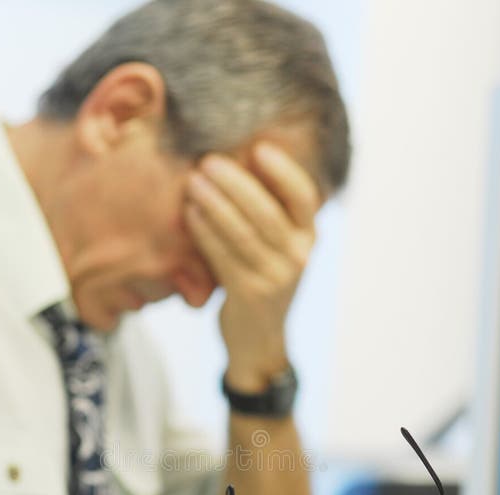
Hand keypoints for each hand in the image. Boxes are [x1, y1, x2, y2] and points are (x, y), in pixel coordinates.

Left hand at [185, 142, 320, 390]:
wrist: (258, 341)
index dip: (283, 171)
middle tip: (208, 161)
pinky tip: (190, 214)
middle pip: (268, 211)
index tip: (258, 147)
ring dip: (215, 204)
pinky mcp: (252, 295)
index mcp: (309, 237)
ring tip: (193, 182)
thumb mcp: (273, 248)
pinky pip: (225, 257)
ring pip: (244, 233)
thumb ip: (265, 213)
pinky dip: (205, 233)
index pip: (304, 196)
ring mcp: (277, 278)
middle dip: (236, 182)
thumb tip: (234, 159)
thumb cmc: (258, 281)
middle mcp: (299, 257)